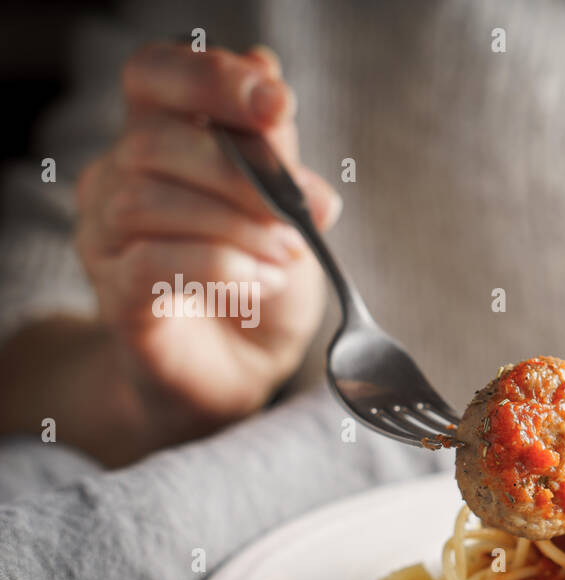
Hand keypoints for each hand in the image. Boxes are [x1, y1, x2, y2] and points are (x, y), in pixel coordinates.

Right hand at [74, 42, 340, 426]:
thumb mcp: (288, 212)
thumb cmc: (263, 281)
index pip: (155, 75)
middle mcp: (117, 178)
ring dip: (237, 227)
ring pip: (148, 202)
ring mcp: (106, 239)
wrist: (240, 371)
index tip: (278, 104)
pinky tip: (261, 280)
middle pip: (155, 141)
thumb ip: (276, 151)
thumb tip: (267, 70)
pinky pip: (150, 264)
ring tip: (288, 256)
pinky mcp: (116, 298)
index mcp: (160, 139)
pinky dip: (218, 267)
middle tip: (305, 215)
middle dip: (244, 174)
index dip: (211, 79)